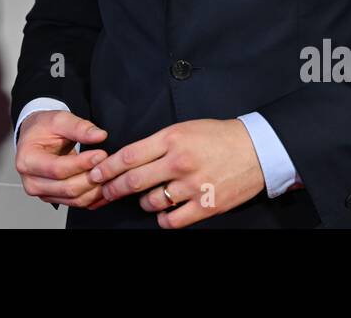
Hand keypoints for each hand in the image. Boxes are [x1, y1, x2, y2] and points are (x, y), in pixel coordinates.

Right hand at [15, 110, 111, 209]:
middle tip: (109, 164)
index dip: (82, 164)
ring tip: (109, 172)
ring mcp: (42, 193)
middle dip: (91, 177)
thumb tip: (99, 135)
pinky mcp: (54, 198)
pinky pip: (77, 202)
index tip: (100, 154)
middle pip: (67, 187)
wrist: (35, 137)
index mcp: (27, 161)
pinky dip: (93, 195)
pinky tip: (104, 183)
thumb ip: (79, 127)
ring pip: (75, 198)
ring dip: (95, 188)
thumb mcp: (59, 119)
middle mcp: (31, 182)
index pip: (58, 169)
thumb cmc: (43, 128)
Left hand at [90, 119, 265, 227]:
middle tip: (105, 192)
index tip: (95, 173)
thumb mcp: (184, 129)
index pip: (129, 155)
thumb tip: (128, 158)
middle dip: (113, 188)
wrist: (256, 149)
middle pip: (134, 181)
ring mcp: (193, 186)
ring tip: (147, 197)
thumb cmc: (218, 136)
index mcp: (171, 139)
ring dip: (143, 202)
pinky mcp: (206, 205)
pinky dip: (163, 219)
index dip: (107, 167)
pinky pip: (172, 220)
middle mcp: (179, 162)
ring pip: (151, 202)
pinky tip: (165, 212)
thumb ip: (156, 143)